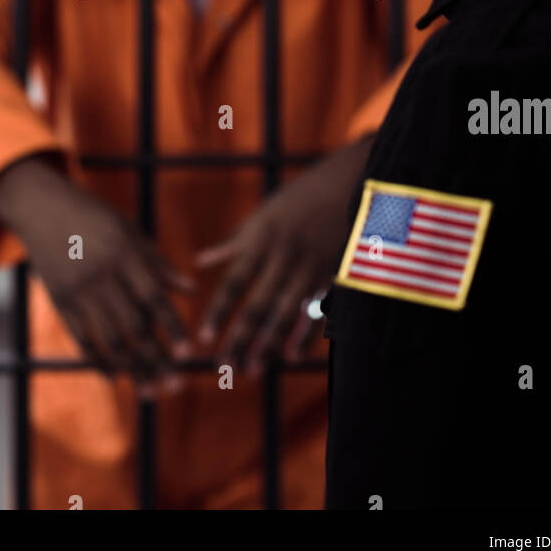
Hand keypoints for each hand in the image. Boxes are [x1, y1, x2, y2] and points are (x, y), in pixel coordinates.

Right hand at [0, 155, 194, 391]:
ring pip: (108, 340)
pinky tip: (115, 377)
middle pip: (133, 326)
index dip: (171, 327)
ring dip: (132, 369)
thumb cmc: (95, 218)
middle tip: (176, 385)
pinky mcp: (60, 302)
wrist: (42, 209)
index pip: (153, 297)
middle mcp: (100, 276)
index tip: (188, 353)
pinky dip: (98, 361)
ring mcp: (77, 291)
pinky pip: (81, 339)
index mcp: (123, 254)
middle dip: (156, 359)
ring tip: (151, 390)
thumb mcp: (130, 231)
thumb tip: (191, 291)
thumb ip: (159, 263)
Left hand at [196, 136, 372, 369]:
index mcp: (262, 240)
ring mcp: (310, 267)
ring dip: (267, 344)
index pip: (234, 282)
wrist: (350, 181)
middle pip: (257, 304)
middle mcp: (283, 256)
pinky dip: (304, 335)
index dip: (218, 312)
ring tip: (252, 368)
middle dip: (239, 338)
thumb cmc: (302, 196)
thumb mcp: (264, 213)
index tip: (204, 339)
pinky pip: (316, 310)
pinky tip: (291, 356)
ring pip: (285, 313)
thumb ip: (234, 243)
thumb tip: (200, 261)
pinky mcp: (333, 274)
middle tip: (223, 367)